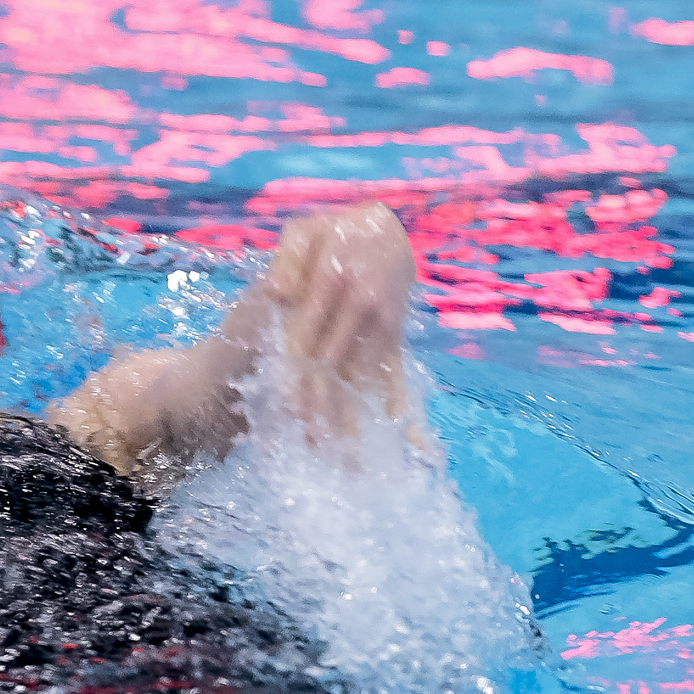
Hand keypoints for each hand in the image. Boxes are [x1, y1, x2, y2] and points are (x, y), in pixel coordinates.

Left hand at [264, 203, 415, 441]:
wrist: (382, 228)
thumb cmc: (334, 232)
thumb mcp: (305, 231)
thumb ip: (289, 258)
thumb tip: (280, 291)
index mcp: (333, 288)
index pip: (309, 342)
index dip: (299, 378)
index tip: (291, 413)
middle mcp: (360, 312)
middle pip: (336, 371)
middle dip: (325, 413)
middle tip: (315, 451)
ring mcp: (380, 328)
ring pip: (364, 382)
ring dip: (357, 424)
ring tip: (351, 465)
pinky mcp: (392, 339)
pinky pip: (397, 377)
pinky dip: (401, 410)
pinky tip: (413, 445)